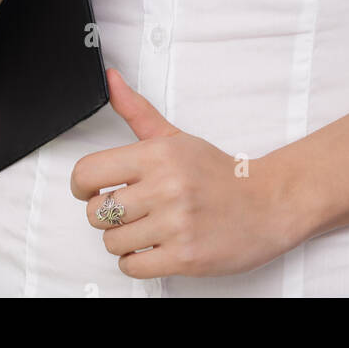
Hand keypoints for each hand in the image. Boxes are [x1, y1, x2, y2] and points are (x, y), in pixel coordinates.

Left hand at [70, 69, 300, 278]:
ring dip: (123, 240)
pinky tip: (154, 245)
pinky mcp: (184, 256)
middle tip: (128, 209)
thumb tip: (110, 80)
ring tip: (146, 227)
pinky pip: (132, 268)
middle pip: (96, 212)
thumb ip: (137, 111)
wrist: (267, 204)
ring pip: (111, 242)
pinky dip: (137, 262)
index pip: (88, 172)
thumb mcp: (176, 138)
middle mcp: (166, 187)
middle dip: (106, 214)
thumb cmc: (218, 173)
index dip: (81, 185)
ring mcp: (176, 224)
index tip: (90, 189)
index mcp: (159, 154)